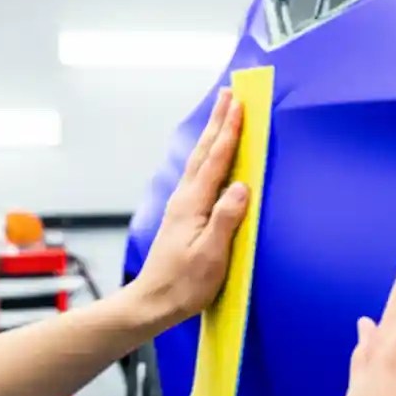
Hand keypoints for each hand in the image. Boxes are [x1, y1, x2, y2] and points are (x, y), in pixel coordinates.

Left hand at [133, 89, 248, 328]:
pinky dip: (209, 156)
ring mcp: (182, 206)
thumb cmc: (184, 285)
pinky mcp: (184, 216)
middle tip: (230, 92)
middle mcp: (185, 199)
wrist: (152, 303)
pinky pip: (199, 175)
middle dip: (219, 121)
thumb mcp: (211, 255)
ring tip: (223, 113)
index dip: (229, 131)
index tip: (240, 104)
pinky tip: (212, 156)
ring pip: (200, 160)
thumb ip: (226, 219)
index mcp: (193, 205)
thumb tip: (242, 187)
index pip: (216, 160)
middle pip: (204, 152)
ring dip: (213, 134)